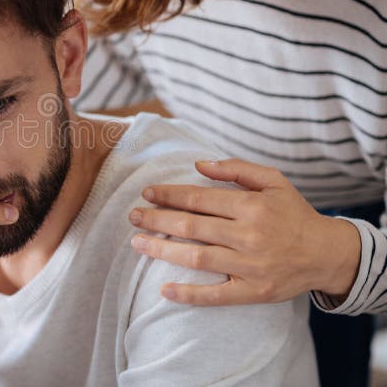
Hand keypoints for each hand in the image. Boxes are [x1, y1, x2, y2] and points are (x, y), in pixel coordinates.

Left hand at [127, 158, 360, 305]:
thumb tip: (198, 165)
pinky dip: (188, 294)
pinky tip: (163, 291)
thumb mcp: (273, 181)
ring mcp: (250, 266)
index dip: (169, 195)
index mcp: (252, 206)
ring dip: (162, 250)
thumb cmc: (294, 213)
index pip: (199, 199)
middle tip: (133, 216)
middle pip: (191, 226)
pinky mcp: (253, 291)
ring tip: (137, 243)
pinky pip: (216, 295)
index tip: (147, 193)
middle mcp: (249, 235)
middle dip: (157, 219)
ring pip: (197, 257)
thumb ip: (236, 169)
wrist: (327, 253)